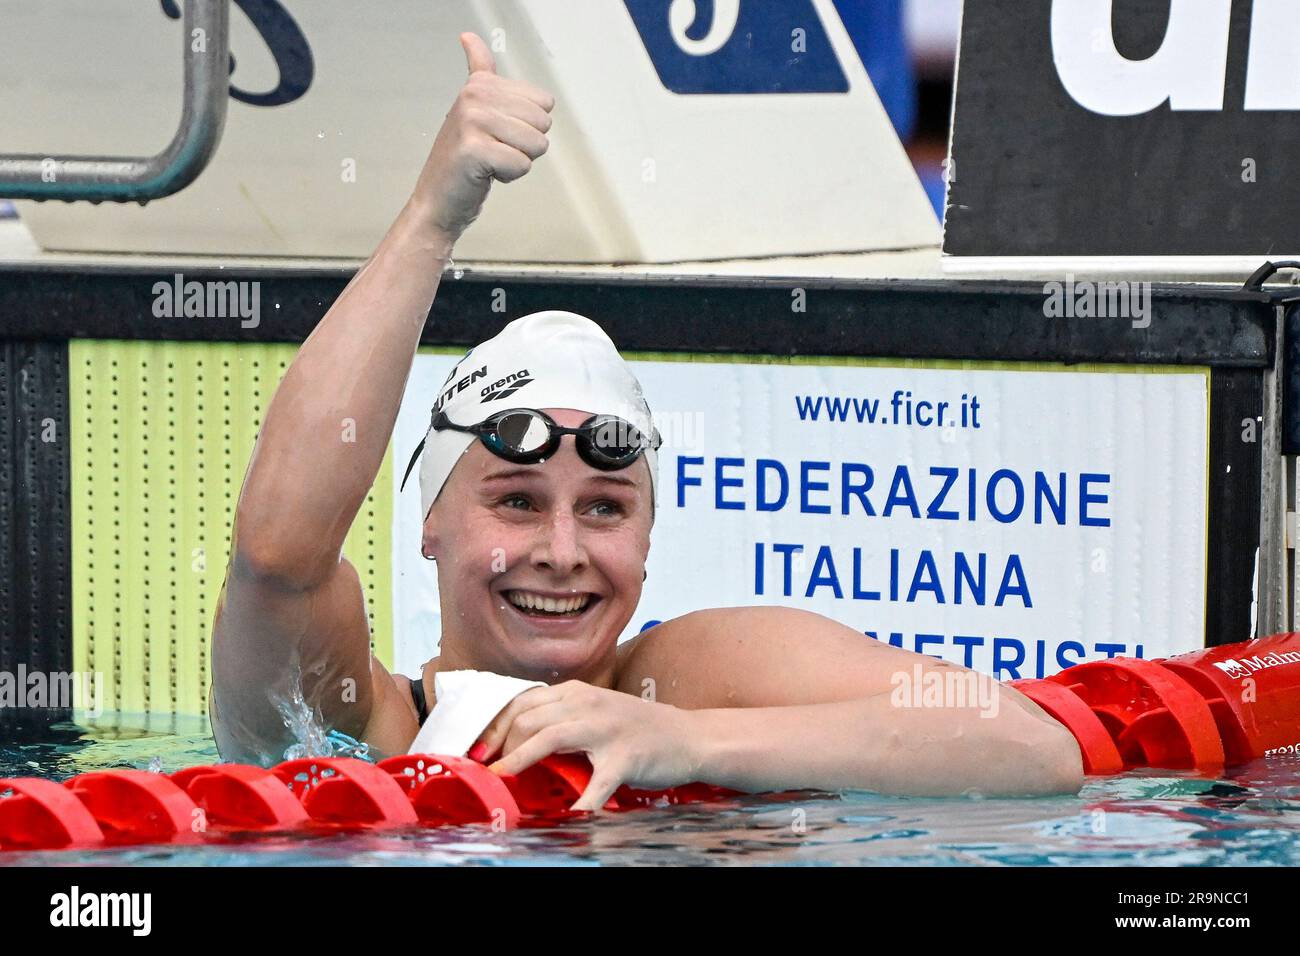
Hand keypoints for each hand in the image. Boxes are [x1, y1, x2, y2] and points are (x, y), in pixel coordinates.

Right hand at [409, 32, 553, 242]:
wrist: (438, 200)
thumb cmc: (462, 160)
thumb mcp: (472, 109)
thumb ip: (479, 72)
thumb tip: (469, 36)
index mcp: (479, 84)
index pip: (544, 102)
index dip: (528, 125)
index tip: (498, 133)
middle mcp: (474, 97)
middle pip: (544, 123)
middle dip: (526, 145)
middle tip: (494, 150)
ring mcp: (473, 122)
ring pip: (537, 144)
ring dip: (518, 161)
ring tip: (489, 161)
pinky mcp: (475, 150)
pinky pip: (522, 164)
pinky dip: (510, 176)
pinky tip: (486, 174)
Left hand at [474, 681, 702, 811]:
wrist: (689, 736)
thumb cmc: (637, 729)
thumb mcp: (596, 711)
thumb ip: (562, 718)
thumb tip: (517, 739)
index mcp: (577, 692)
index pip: (521, 702)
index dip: (494, 726)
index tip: (477, 748)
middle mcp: (588, 704)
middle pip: (528, 719)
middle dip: (500, 745)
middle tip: (488, 769)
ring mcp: (606, 729)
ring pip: (549, 737)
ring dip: (518, 760)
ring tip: (501, 780)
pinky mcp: (624, 758)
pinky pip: (594, 785)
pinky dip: (576, 804)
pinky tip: (564, 819)